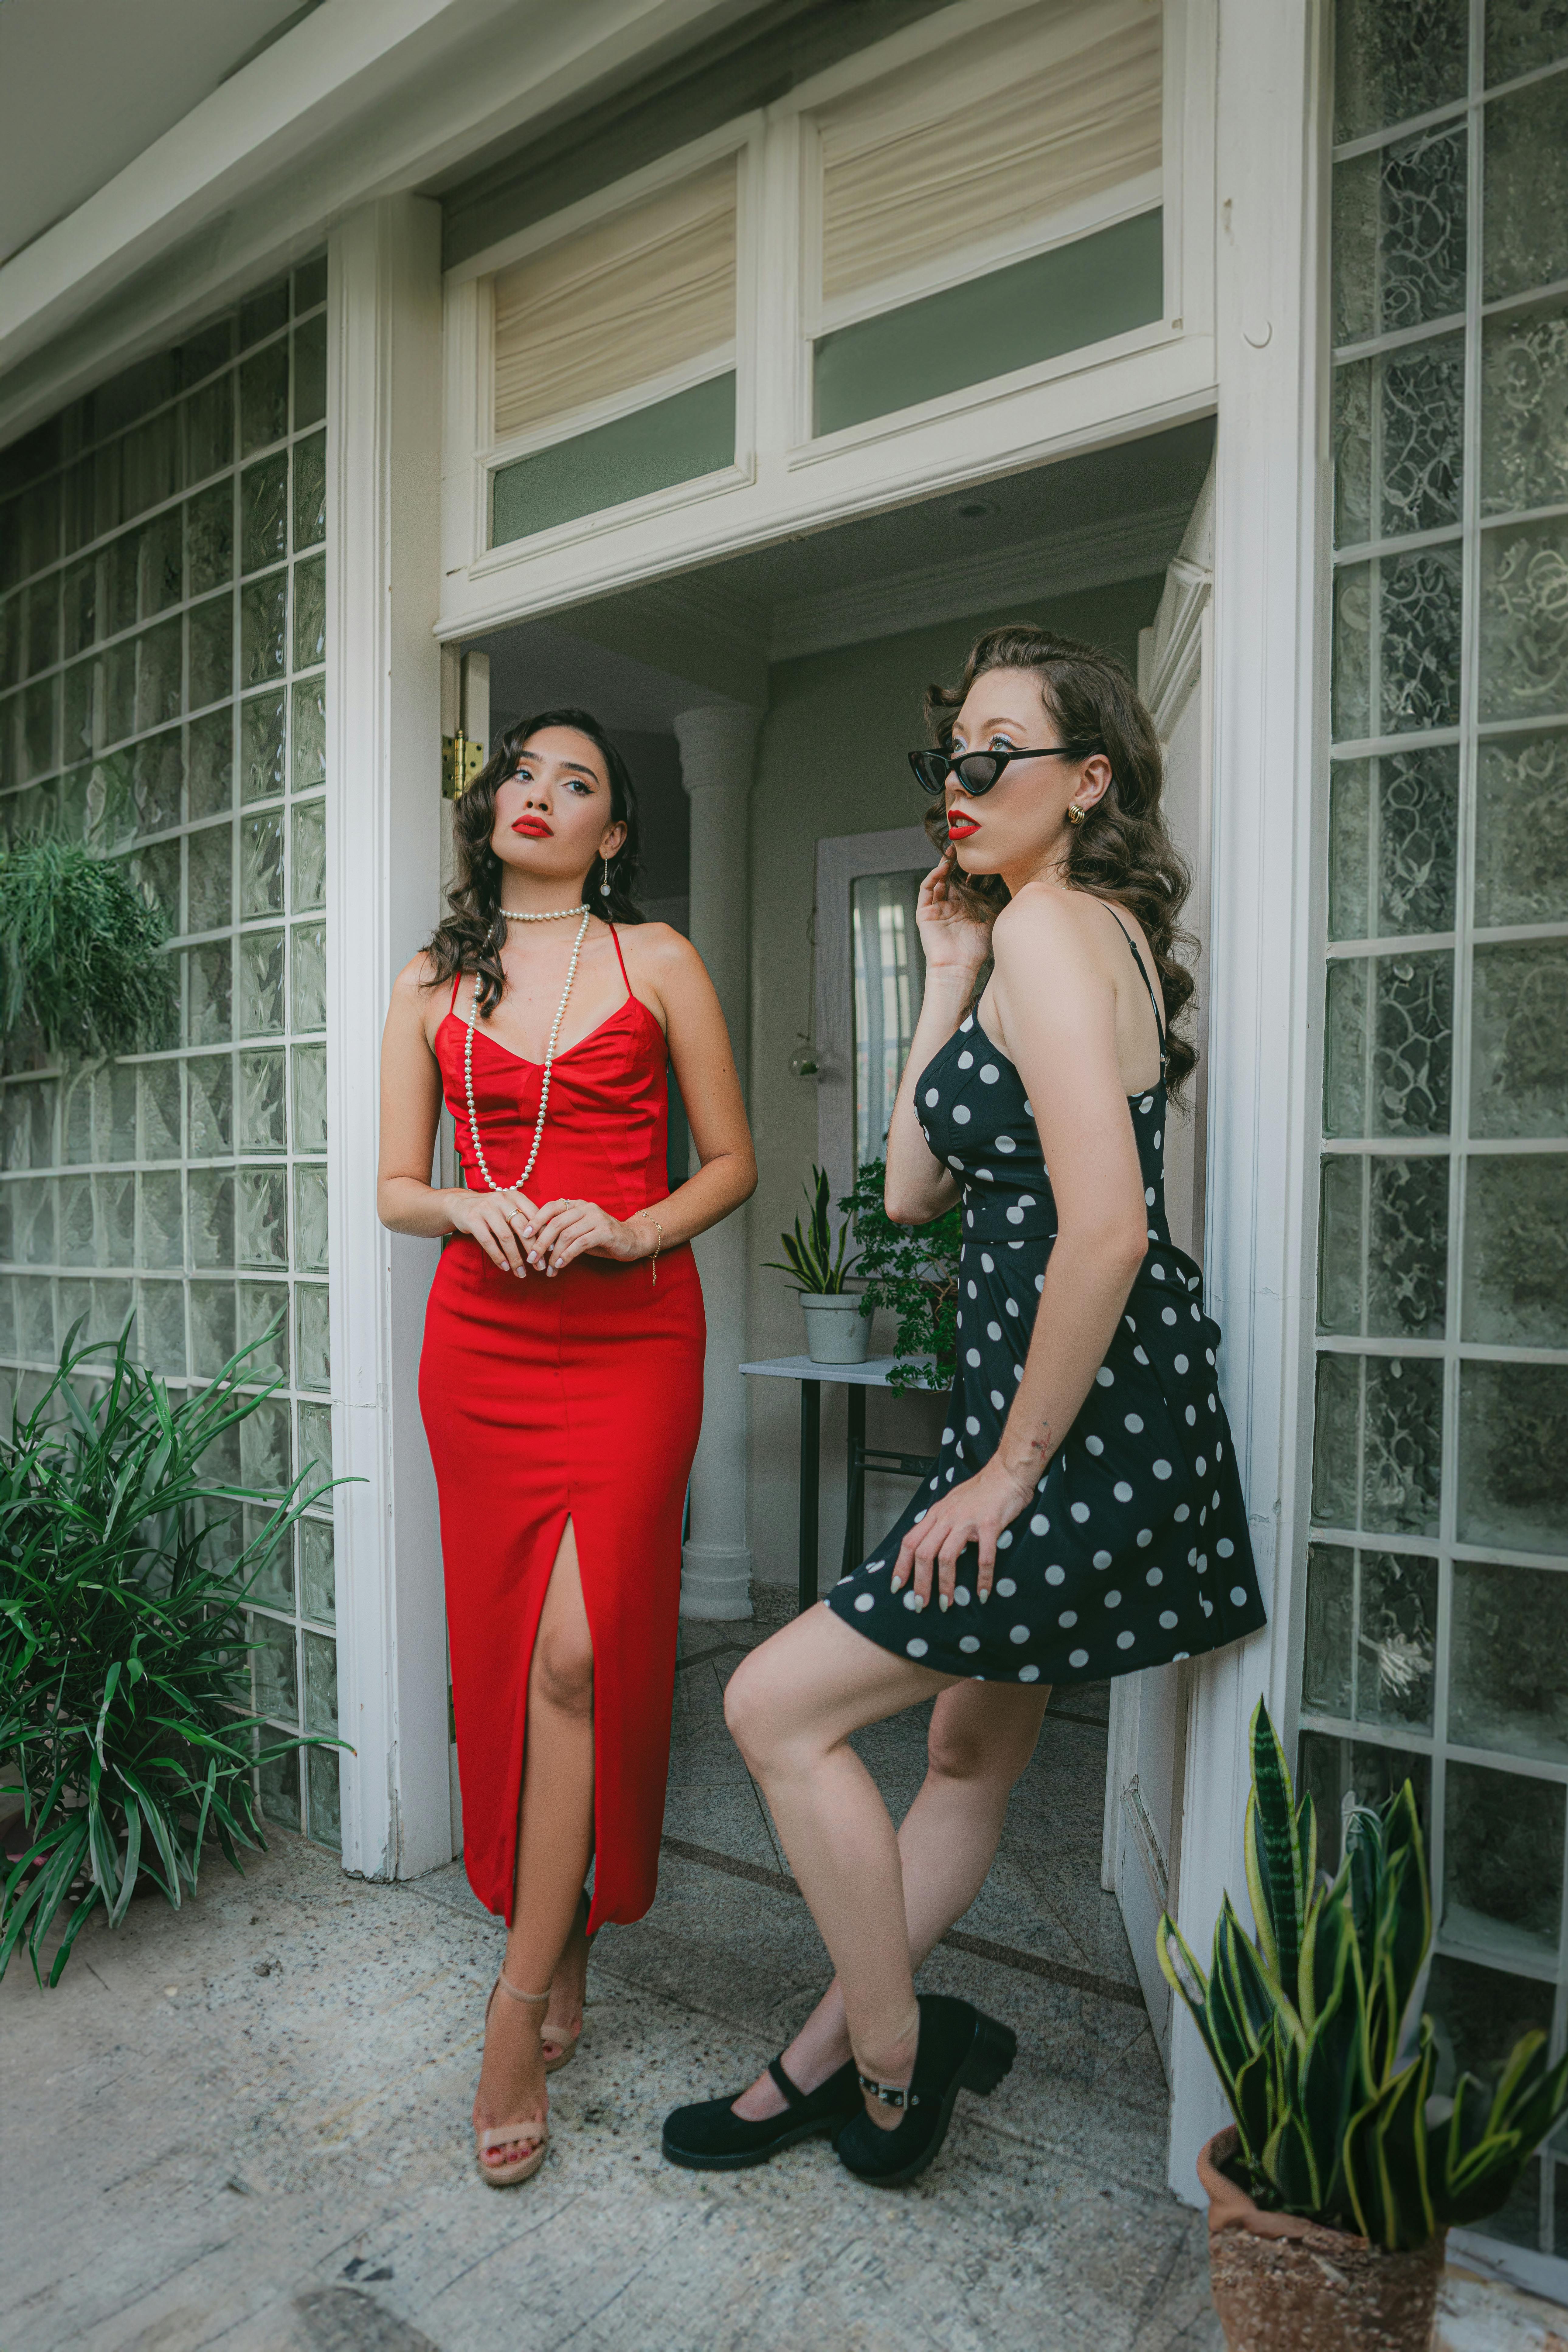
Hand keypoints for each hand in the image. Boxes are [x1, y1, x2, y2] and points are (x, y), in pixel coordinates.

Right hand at [445, 1186, 540, 1277]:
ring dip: (515, 1258)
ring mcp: (486, 1209)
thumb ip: (524, 1219)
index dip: (544, 1232)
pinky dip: (498, 1256)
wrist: (460, 1204)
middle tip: (539, 1265)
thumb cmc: (491, 1211)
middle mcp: (502, 1200)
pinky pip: (488, 1241)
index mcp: (515, 1196)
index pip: (534, 1214)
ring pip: (506, 1237)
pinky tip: (504, 1267)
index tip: (550, 1250)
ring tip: (521, 1272)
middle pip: (522, 1227)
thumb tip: (546, 1241)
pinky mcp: (473, 1219)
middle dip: (532, 1249)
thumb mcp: (508, 1208)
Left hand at [522, 1195, 645, 1276]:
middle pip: (556, 1223)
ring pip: (567, 1234)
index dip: (536, 1219)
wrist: (631, 1240)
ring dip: (554, 1254)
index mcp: (577, 1204)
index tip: (525, 1234)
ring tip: (548, 1268)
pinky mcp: (605, 1231)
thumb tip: (537, 1243)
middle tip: (531, 1258)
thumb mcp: (579, 1232)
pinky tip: (561, 1265)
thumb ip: (562, 1232)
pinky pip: (580, 1243)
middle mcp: (586, 1207)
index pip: (551, 1207)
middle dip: (541, 1242)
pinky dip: (568, 1255)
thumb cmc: (601, 1238)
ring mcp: (597, 1218)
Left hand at [890, 1456, 1034, 1610]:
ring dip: (945, 1584)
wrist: (1006, 1473)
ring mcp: (967, 1521)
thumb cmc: (980, 1491)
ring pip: (947, 1557)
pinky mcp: (989, 1525)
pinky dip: (983, 1577)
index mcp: (936, 1514)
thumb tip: (928, 1547)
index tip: (898, 1586)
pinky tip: (983, 1591)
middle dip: (920, 1583)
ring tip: (947, 1603)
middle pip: (923, 1553)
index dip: (901, 1566)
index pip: (910, 1542)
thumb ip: (939, 1524)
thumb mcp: (951, 1505)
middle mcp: (947, 1518)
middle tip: (921, 1604)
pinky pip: (984, 1556)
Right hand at [916, 848, 992, 977]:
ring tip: (951, 855)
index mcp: (964, 909)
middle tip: (963, 848)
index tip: (979, 858)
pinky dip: (932, 879)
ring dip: (943, 867)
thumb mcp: (989, 924)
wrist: (958, 967)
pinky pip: (926, 891)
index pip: (965, 884)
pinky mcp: (924, 913)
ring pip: (937, 882)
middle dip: (956, 864)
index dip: (970, 870)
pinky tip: (941, 870)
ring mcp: (936, 910)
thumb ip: (993, 907)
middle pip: (951, 879)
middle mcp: (949, 907)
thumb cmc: (974, 951)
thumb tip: (1010, 890)